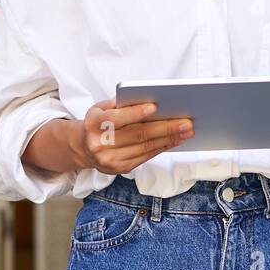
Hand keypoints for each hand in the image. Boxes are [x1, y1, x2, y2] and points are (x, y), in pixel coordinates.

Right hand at [71, 99, 193, 175]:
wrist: (83, 147)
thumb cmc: (97, 122)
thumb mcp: (101, 108)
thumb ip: (120, 104)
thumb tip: (149, 101)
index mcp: (94, 123)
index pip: (117, 118)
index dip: (136, 113)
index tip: (155, 107)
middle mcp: (101, 144)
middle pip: (137, 135)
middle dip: (165, 128)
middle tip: (186, 122)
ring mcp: (110, 159)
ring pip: (145, 148)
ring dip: (170, 139)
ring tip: (187, 131)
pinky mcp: (120, 168)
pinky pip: (146, 157)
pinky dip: (163, 147)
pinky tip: (175, 140)